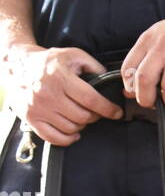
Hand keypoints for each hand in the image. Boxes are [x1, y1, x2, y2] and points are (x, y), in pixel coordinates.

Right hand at [4, 45, 122, 147]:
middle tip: (96, 112)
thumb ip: (93, 66)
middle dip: (95, 116)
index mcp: (61, 78)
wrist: (17, 66)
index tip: (116, 113)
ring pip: (71, 129)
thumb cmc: (47, 61)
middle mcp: (49, 94)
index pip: (90, 99)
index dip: (107, 109)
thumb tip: (109, 80)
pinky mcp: (32, 119)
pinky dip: (67, 139)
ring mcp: (39, 109)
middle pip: (82, 117)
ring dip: (81, 126)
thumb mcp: (72, 55)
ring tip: (81, 116)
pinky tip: (73, 133)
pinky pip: (54, 138)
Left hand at [121, 5, 164, 116]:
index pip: (128, 67)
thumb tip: (130, 89)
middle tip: (152, 105)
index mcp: (148, 39)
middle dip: (146, 99)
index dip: (130, 87)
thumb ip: (145, 58)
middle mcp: (162, 45)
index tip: (136, 94)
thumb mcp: (159, 37)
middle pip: (145, 79)